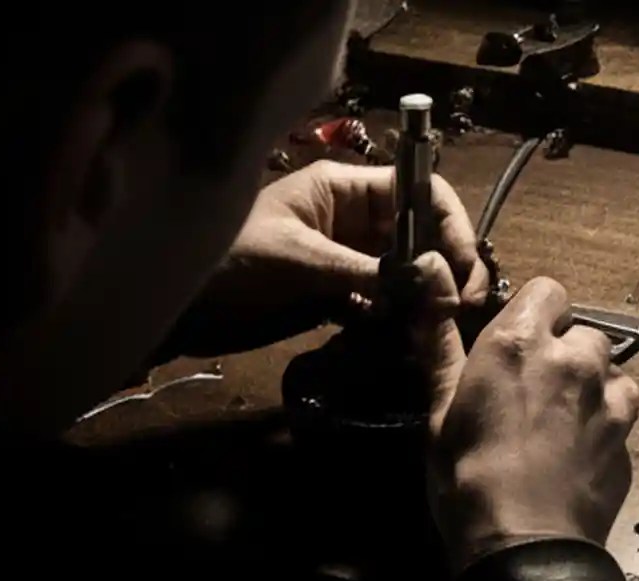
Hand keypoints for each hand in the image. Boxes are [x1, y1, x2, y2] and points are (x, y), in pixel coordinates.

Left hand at [157, 160, 489, 358]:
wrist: (173, 301)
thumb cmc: (225, 258)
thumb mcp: (296, 257)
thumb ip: (361, 271)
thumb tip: (423, 286)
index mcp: (345, 188)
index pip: (419, 190)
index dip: (449, 223)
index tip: (465, 265)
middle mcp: (354, 218)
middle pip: (422, 233)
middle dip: (448, 264)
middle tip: (463, 305)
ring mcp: (346, 257)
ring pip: (408, 271)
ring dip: (428, 294)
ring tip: (441, 324)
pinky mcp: (335, 294)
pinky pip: (382, 301)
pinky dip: (399, 317)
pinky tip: (410, 334)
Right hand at [411, 257, 638, 570]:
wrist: (525, 548)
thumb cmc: (468, 478)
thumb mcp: (440, 408)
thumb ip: (438, 339)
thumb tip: (426, 269)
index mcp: (520, 342)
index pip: (547, 290)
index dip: (532, 314)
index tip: (515, 344)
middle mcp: (575, 358)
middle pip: (582, 332)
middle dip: (562, 352)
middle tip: (532, 391)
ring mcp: (609, 398)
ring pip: (609, 371)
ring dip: (589, 386)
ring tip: (559, 423)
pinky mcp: (628, 437)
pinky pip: (621, 413)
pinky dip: (604, 423)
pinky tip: (578, 451)